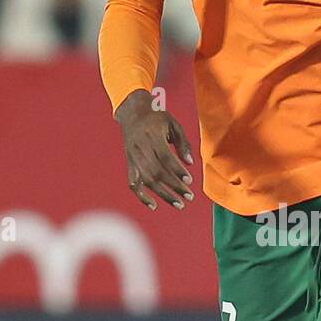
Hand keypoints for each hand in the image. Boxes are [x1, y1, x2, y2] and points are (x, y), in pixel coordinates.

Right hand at [116, 90, 193, 211]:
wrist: (133, 114)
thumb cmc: (157, 119)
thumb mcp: (173, 125)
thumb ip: (183, 143)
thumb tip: (190, 163)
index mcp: (152, 136)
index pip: (165, 157)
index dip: (177, 170)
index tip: (189, 181)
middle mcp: (140, 148)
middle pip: (157, 172)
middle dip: (174, 187)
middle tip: (189, 197)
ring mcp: (133, 158)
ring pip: (147, 180)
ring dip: (163, 195)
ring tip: (179, 204)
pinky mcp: (130, 164)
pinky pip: (133, 183)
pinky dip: (142, 196)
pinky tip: (154, 206)